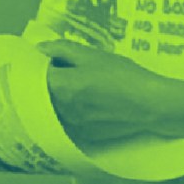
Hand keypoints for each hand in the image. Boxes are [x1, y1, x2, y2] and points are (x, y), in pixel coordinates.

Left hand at [43, 43, 183, 152]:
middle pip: (38, 94)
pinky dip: (67, 110)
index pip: (32, 75)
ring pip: (50, 108)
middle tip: (56, 71)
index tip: (41, 60)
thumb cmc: (123, 76)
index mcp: (60, 86)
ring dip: (54, 97)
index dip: (36, 66)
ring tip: (73, 86)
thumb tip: (40, 48)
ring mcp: (70, 124)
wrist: (151, 105)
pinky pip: (65, 120)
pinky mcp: (82, 134)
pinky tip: (83, 102)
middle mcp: (60, 108)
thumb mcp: (92, 55)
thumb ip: (61, 49)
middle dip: (42, 82)